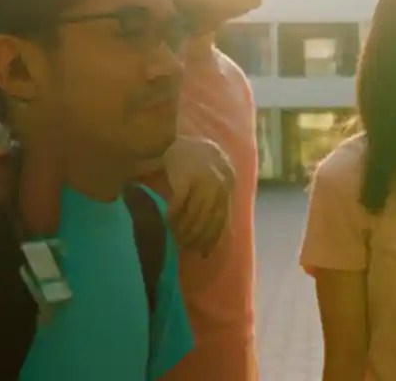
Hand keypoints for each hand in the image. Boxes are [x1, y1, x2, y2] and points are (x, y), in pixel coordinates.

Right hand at [164, 135, 234, 254]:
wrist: (186, 142)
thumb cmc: (200, 165)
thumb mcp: (216, 182)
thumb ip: (219, 204)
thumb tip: (227, 235)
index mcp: (226, 189)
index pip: (221, 219)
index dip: (211, 238)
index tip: (202, 253)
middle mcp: (218, 186)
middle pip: (207, 220)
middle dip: (195, 237)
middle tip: (183, 247)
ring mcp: (203, 181)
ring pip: (194, 214)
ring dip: (183, 229)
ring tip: (174, 237)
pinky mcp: (186, 178)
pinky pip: (180, 203)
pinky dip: (173, 215)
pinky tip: (168, 220)